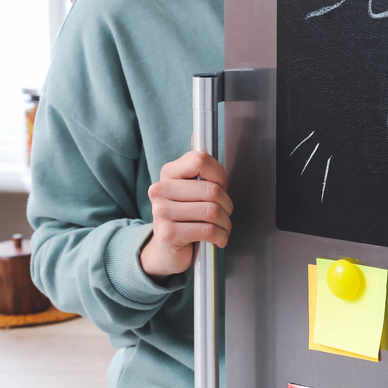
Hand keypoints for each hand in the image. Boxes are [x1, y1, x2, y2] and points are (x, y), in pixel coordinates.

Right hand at [140, 151, 233, 280]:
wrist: (166, 250)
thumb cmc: (186, 217)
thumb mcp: (193, 191)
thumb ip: (201, 170)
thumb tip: (199, 137)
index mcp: (168, 173)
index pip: (200, 160)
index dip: (220, 175)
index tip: (221, 187)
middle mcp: (160, 190)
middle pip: (212, 189)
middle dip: (227, 205)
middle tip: (226, 214)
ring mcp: (161, 212)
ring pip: (212, 211)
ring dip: (225, 223)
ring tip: (223, 227)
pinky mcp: (169, 233)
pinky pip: (208, 230)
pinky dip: (221, 236)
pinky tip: (219, 239)